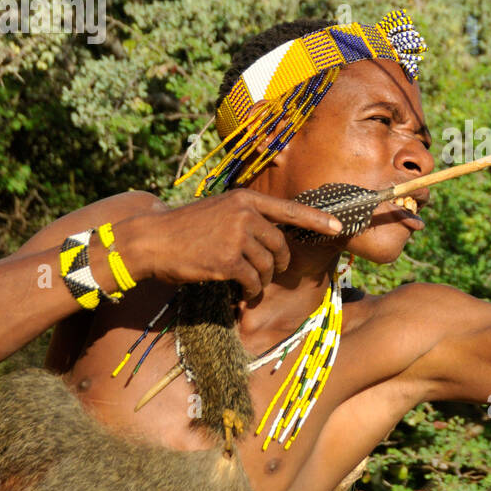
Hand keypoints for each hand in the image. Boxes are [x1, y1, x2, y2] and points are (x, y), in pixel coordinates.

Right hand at [113, 189, 343, 299]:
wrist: (151, 239)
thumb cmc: (185, 228)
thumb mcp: (219, 209)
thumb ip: (246, 216)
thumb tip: (276, 234)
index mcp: (244, 199)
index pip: (290, 210)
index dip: (317, 220)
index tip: (340, 226)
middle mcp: (244, 214)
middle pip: (280, 245)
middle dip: (280, 263)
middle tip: (271, 272)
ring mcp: (236, 236)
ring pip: (268, 265)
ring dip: (263, 279)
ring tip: (249, 283)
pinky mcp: (227, 260)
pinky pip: (253, 281)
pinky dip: (251, 290)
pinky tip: (242, 292)